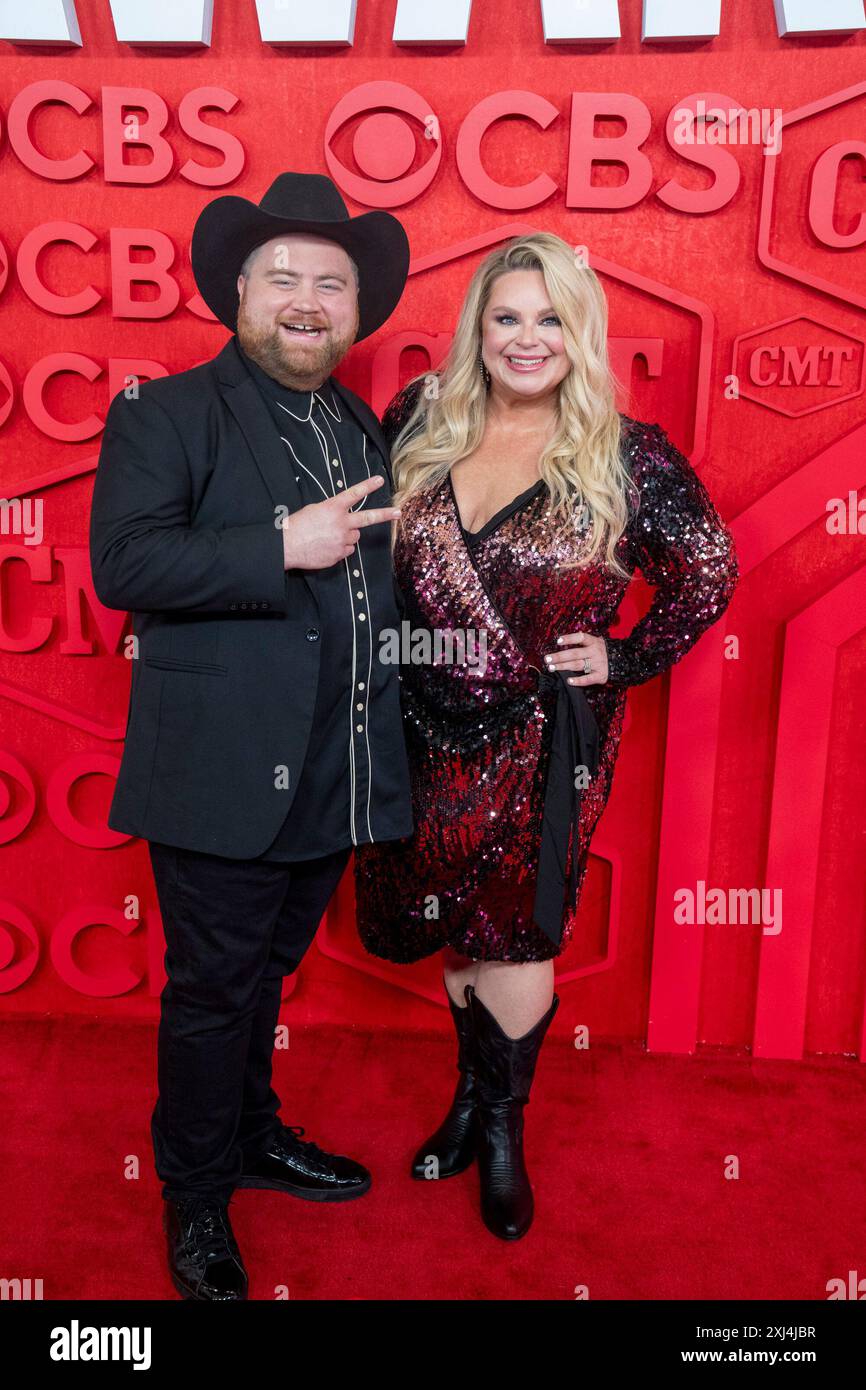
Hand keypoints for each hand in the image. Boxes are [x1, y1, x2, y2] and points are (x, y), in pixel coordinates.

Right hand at [281, 475, 399, 570]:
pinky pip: (347, 550)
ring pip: (354, 536)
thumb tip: (341, 517)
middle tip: (398, 512)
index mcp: (333, 508)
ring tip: (328, 537)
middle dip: (384, 515)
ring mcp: (342, 540)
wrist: (287, 546)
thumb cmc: (296, 526)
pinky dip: (340, 548)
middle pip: (367, 518)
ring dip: (346, 535)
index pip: (354, 494)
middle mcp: (341, 523)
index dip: (368, 486)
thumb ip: (332, 511)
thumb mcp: (314, 510)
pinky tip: (326, 546)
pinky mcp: (340, 554)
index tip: (380, 480)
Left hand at [543, 631, 608, 685]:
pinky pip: (588, 679)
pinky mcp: (601, 676)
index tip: (557, 641)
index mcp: (594, 642)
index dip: (569, 638)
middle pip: (575, 653)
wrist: (624, 662)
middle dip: (559, 656)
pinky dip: (578, 681)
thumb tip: (568, 637)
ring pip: (578, 665)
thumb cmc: (604, 652)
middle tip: (547, 659)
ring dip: (563, 667)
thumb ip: (585, 641)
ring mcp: (598, 664)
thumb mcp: (598, 642)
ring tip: (551, 668)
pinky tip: (568, 681)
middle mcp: (596, 652)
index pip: (581, 637)